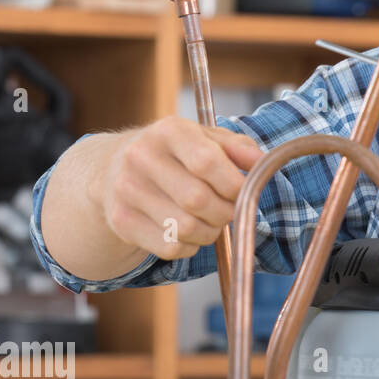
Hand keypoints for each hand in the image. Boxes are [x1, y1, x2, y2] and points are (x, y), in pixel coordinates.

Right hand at [91, 116, 262, 260]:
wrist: (115, 168)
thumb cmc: (177, 154)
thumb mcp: (209, 139)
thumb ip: (240, 148)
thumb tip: (263, 164)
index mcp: (168, 131)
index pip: (207, 162)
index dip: (234, 184)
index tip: (242, 191)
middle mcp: (141, 157)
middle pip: (197, 200)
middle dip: (225, 212)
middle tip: (229, 210)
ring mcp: (127, 190)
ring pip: (186, 228)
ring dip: (211, 232)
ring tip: (211, 221)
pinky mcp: (121, 220)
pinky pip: (170, 247)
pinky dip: (190, 246)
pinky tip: (189, 232)